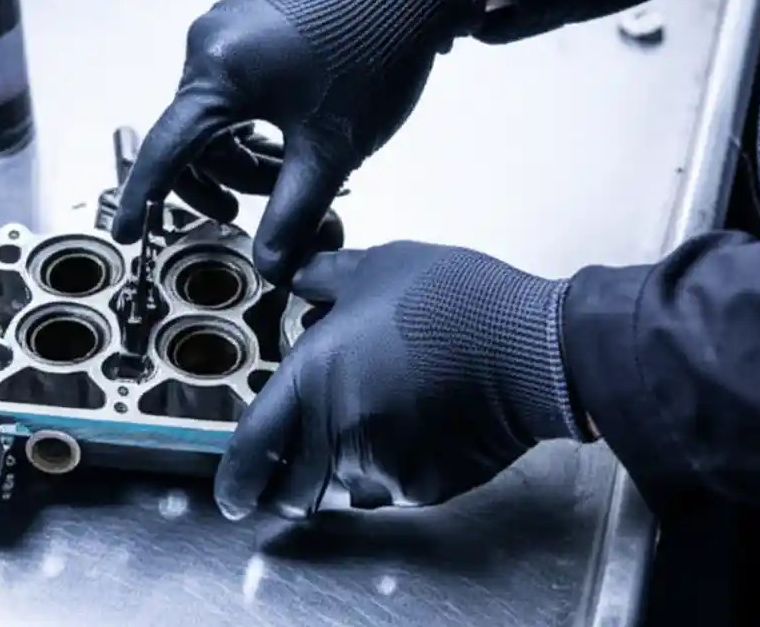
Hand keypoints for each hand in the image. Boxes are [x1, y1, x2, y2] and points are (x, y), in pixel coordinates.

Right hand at [112, 0, 485, 283]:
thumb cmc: (374, 53)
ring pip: (217, 116)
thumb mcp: (331, 149)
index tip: (124, 233)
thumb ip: (292, 214)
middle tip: (275, 207)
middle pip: (196, 136)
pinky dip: (255, 122)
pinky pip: (232, 89)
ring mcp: (226, 29)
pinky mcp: (247, 24)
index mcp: (217, 72)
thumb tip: (270, 266)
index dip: (143, 199)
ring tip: (297, 170)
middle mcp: (207, 44)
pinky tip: (292, 138)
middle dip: (233, 179)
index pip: (166, 149)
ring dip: (248, 153)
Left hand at [214, 242, 590, 520]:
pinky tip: (409, 432)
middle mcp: (338, 434)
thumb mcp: (377, 266)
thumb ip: (326, 279)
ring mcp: (383, 468)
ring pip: (340, 490)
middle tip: (287, 470)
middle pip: (290, 488)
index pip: (253, 448)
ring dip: (335, 474)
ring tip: (360, 435)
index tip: (227, 493)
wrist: (532, 348)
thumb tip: (299, 278)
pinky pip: (390, 489)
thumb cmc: (453, 302)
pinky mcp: (427, 486)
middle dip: (282, 485)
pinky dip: (387, 470)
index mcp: (313, 381)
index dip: (234, 478)